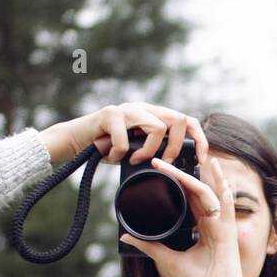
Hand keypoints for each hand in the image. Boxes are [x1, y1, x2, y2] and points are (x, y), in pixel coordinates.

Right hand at [38, 102, 209, 165]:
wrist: (75, 140)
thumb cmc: (108, 147)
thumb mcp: (136, 151)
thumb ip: (155, 153)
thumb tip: (178, 168)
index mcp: (153, 115)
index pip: (186, 120)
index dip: (199, 139)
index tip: (201, 159)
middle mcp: (143, 108)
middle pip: (178, 119)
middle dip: (175, 147)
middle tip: (162, 163)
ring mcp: (128, 109)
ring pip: (157, 128)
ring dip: (148, 151)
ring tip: (134, 160)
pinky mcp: (110, 114)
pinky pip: (126, 140)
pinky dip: (121, 153)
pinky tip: (112, 155)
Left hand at [119, 156, 256, 276]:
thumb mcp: (168, 260)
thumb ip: (150, 245)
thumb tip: (125, 234)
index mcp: (203, 228)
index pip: (189, 199)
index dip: (175, 184)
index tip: (157, 172)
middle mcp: (213, 222)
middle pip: (195, 191)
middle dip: (177, 174)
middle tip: (157, 161)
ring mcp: (222, 225)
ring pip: (206, 192)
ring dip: (191, 175)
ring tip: (174, 161)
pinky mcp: (228, 230)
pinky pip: (226, 203)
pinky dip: (222, 186)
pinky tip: (215, 169)